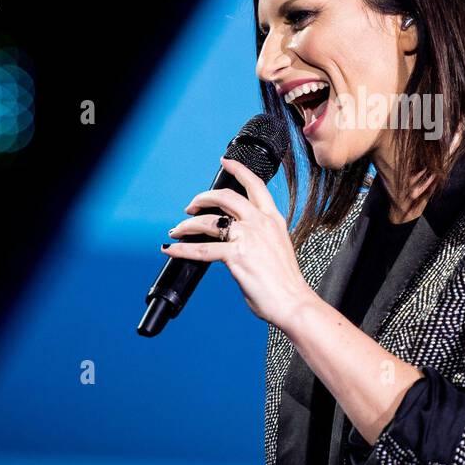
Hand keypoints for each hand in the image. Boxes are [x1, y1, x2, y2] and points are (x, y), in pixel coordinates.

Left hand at [162, 157, 316, 328]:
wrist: (294, 302)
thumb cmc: (286, 282)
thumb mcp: (276, 247)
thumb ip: (259, 236)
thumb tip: (235, 238)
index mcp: (273, 220)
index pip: (255, 185)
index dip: (237, 170)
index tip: (225, 162)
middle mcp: (260, 224)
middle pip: (225, 197)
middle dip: (202, 198)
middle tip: (191, 207)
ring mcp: (248, 238)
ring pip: (208, 222)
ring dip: (187, 225)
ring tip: (177, 230)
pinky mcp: (236, 256)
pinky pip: (201, 250)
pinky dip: (182, 249)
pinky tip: (171, 249)